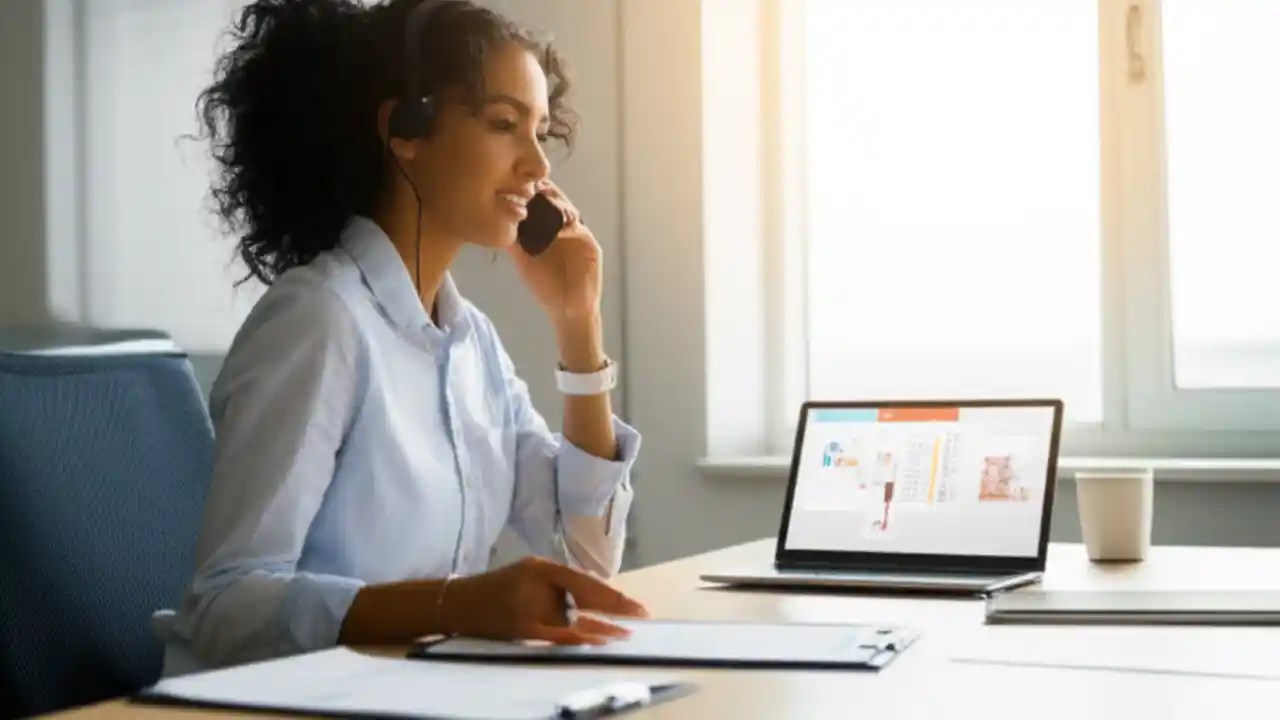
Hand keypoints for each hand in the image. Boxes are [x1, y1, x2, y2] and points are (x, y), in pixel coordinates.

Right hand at [441, 557, 649, 644]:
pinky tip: (598, 640)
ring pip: (575, 618)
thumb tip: (592, 593)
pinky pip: (558, 634)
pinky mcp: (522, 628)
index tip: (632, 603)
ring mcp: (530, 606)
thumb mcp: (526, 574)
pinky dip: (580, 637)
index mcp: (541, 568)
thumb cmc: (496, 588)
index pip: (583, 580)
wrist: (456, 602)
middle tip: (640, 614)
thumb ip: (555, 583)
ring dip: (602, 627)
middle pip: (584, 596)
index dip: (609, 592)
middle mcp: (538, 583)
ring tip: (626, 633)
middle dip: (614, 607)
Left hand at [507, 179, 601, 323]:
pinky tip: (556, 225)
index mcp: (549, 228)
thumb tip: (495, 222)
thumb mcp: (524, 260)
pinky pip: (579, 231)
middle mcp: (565, 227)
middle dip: (544, 191)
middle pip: (556, 201)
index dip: (530, 192)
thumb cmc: (546, 286)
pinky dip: (567, 227)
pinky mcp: (590, 247)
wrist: (567, 310)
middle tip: (530, 182)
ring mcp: (579, 235)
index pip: (541, 204)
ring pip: (568, 211)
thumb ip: (513, 242)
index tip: (514, 182)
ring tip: (542, 197)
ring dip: (556, 203)